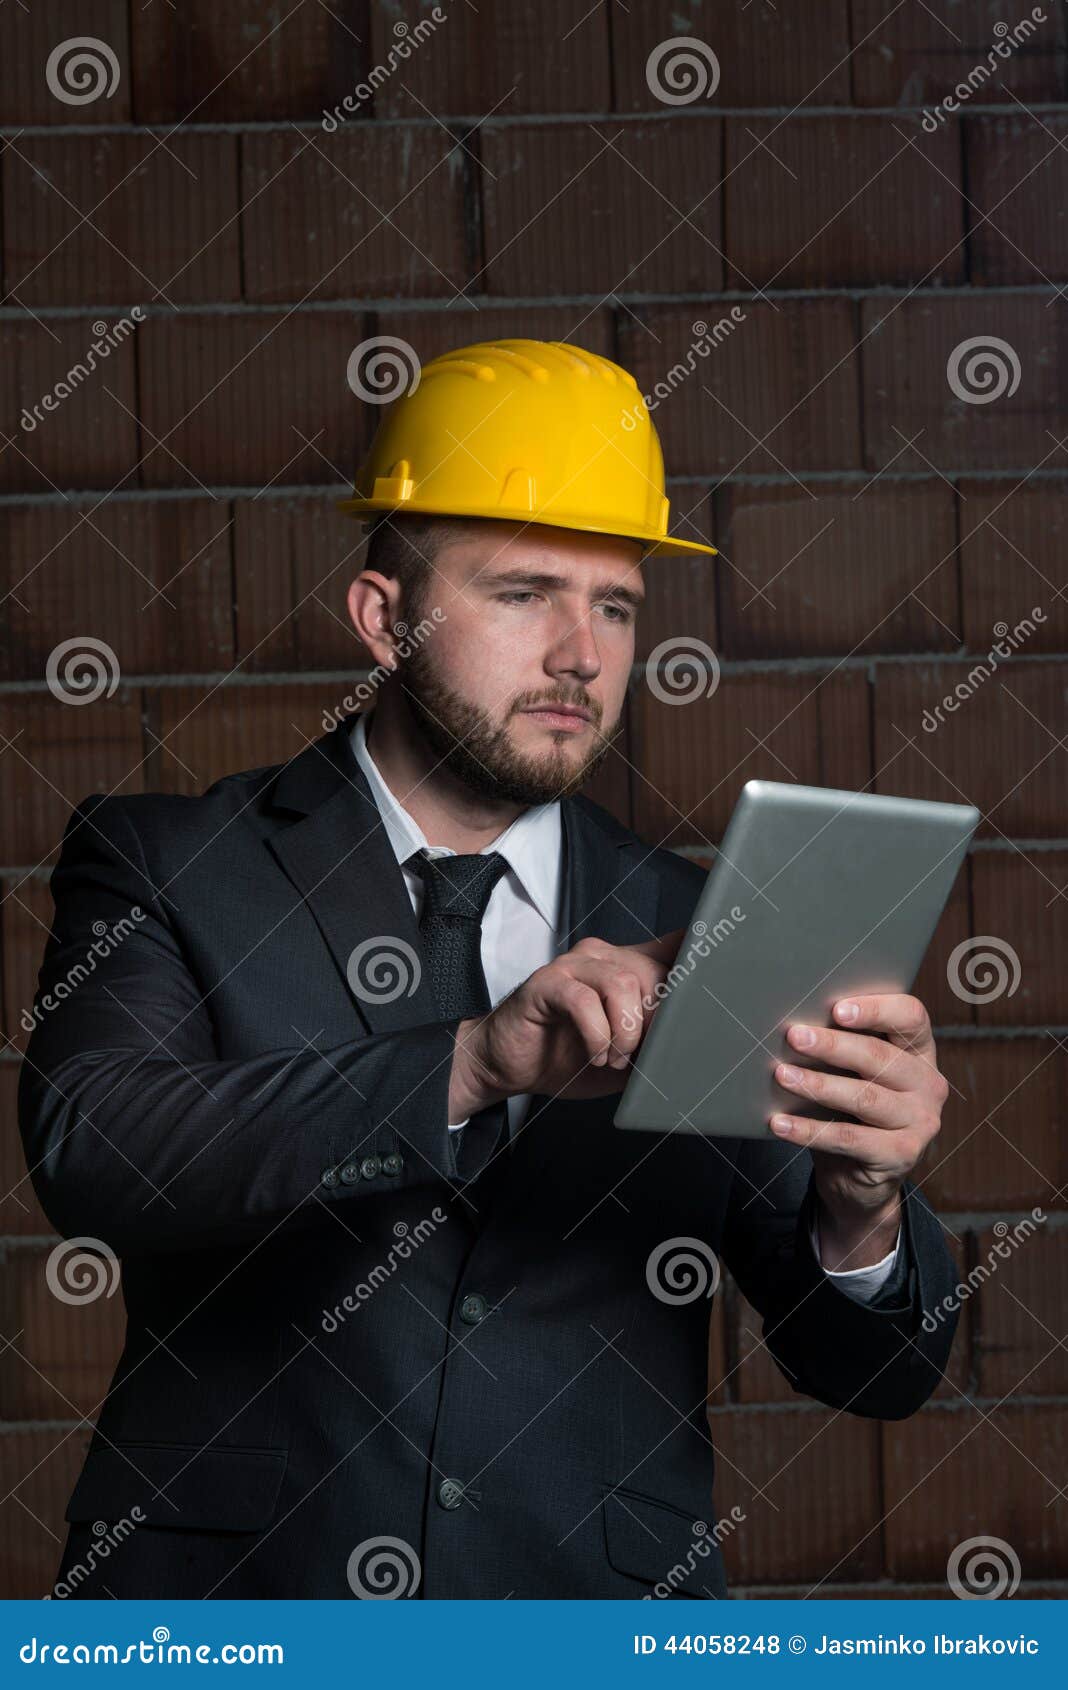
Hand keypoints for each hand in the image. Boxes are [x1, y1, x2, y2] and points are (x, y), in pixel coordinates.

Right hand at [448, 928, 684, 1118]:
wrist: (510, 1064)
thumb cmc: (568, 1055)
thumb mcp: (625, 1052)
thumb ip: (654, 1038)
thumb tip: (692, 1044)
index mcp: (627, 967)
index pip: (672, 947)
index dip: (698, 951)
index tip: (724, 964)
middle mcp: (602, 956)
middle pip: (654, 974)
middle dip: (655, 1023)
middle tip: (640, 1055)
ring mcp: (573, 965)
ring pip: (622, 984)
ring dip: (625, 1031)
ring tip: (614, 1058)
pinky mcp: (547, 983)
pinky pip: (584, 1001)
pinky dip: (597, 1035)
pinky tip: (594, 1054)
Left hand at [768, 993, 948, 1265]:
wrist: (860, 1177)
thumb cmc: (851, 1111)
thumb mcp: (853, 1075)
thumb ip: (842, 1048)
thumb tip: (796, 1025)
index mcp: (920, 1051)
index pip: (911, 1016)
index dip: (876, 1010)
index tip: (837, 1010)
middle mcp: (928, 1084)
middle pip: (880, 1056)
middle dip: (833, 1045)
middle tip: (794, 1036)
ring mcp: (920, 1121)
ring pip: (864, 1097)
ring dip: (817, 1085)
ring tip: (782, 1075)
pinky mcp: (903, 1155)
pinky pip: (848, 1138)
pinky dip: (809, 1130)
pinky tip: (780, 1122)